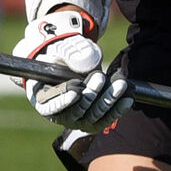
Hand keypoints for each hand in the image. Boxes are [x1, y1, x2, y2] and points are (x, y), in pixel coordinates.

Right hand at [13, 9, 128, 131]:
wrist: (73, 63)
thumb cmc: (61, 56)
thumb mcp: (60, 50)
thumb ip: (68, 54)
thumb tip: (84, 65)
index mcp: (42, 99)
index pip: (50, 106)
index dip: (62, 101)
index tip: (76, 92)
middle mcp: (59, 114)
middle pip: (76, 112)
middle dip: (90, 94)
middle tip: (100, 77)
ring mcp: (77, 120)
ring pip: (93, 116)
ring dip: (108, 100)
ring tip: (120, 84)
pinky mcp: (93, 120)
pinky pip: (106, 119)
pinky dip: (118, 109)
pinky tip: (128, 98)